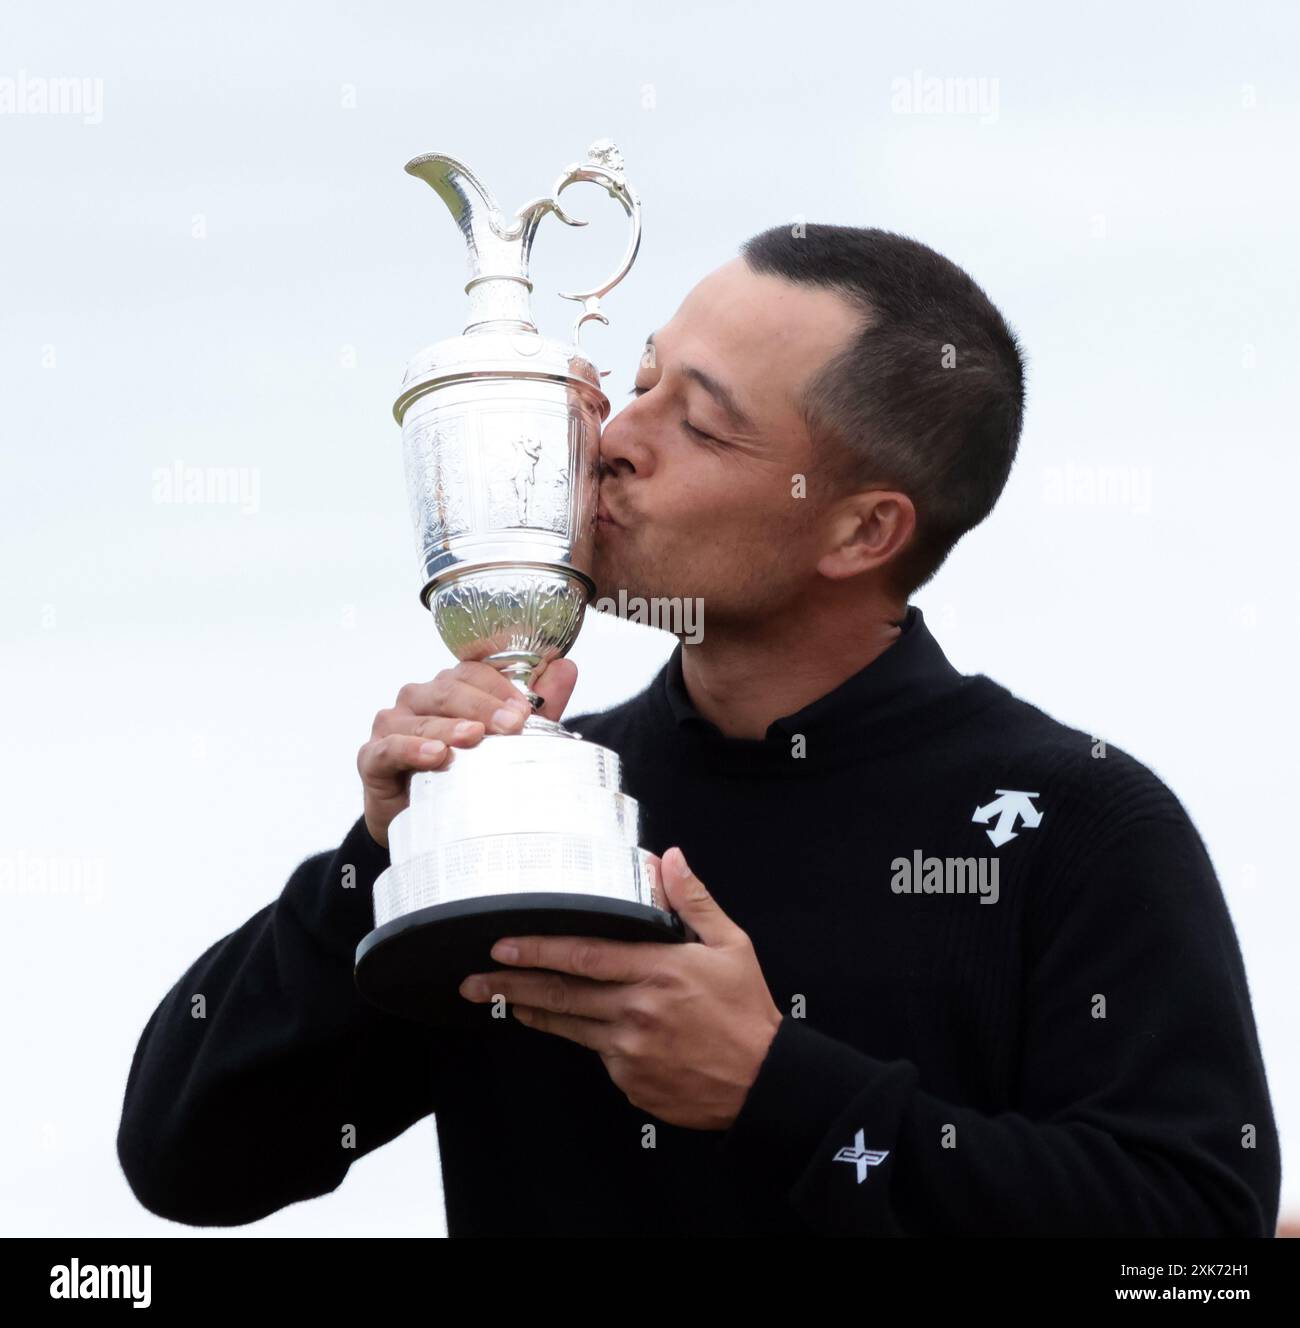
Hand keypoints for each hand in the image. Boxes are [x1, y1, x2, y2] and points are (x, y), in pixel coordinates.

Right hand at [357, 659, 577, 848]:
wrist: (425, 826)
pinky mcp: (372, 757)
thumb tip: (567, 666)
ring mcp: (392, 725)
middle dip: (484, 706)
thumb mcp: (507, 743)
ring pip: (423, 718)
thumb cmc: (464, 776)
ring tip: (475, 738)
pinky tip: (436, 757)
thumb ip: (537, 706)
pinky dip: (412, 749)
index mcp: (448, 688)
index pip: (473, 672)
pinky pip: (390, 748)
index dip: (500, 686)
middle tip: (512, 724)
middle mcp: (418, 699)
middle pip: (449, 689)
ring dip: (451, 727)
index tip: (527, 709)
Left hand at [459, 847, 782, 1129]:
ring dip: (531, 1010)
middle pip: (560, 994)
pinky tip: (574, 1026)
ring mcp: (629, 1051)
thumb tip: (669, 859)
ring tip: (501, 999)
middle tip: (474, 979)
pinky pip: (596, 1054)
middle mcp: (637, 1011)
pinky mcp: (629, 1081)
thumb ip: (693, 900)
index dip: (538, 949)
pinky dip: (584, 1037)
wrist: (763, 1081)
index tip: (503, 944)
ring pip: (568, 1026)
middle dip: (510, 984)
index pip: (583, 956)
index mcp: (659, 971)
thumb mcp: (730, 945)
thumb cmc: (746, 1010)